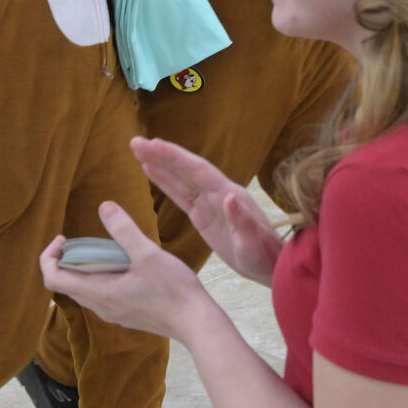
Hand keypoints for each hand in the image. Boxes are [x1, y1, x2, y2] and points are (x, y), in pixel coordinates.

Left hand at [39, 203, 214, 343]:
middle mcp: (100, 307)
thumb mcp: (147, 254)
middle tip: (85, 241)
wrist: (195, 322)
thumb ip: (124, 230)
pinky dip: (103, 279)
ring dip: (87, 270)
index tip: (63, 239)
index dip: (49, 257)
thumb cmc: (172, 289)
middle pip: (67, 285)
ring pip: (86, 291)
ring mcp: (113, 314)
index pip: (53, 279)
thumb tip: (104, 206)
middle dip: (69, 260)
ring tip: (107, 251)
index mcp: (98, 292)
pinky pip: (103, 297)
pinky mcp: (127, 316)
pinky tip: (127, 269)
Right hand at [130, 137, 281, 284]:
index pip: (198, 171)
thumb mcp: (253, 241)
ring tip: (139, 151)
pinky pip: (181, 194)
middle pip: (186, 169)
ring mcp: (210, 203)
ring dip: (160, 164)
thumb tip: (229, 196)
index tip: (153, 144)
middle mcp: (218, 193)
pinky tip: (151, 172)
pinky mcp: (203, 215)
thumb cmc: (264, 255)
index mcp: (229, 195)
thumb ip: (241, 219)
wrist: (272, 265)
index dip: (175, 157)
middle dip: (162, 155)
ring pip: (181, 179)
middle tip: (135, 142)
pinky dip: (166, 182)